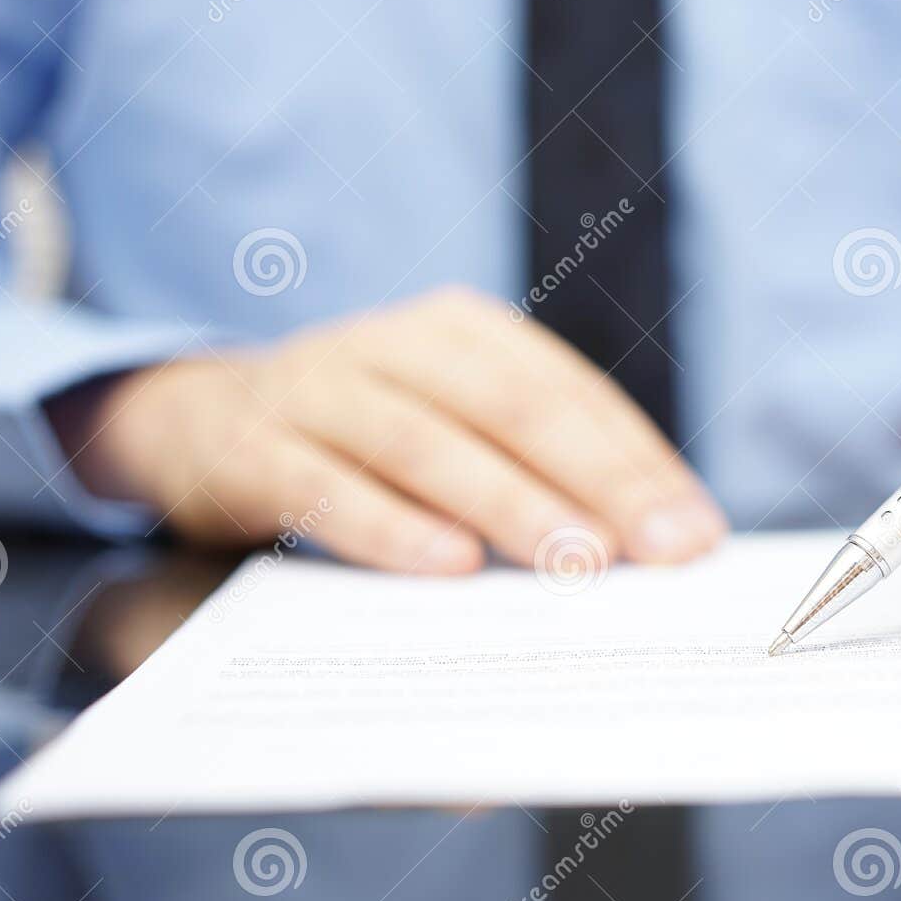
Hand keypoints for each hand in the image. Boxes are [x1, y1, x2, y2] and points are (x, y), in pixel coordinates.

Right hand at [48, 288, 726, 572]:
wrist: (204, 422)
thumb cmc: (366, 440)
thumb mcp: (452, 430)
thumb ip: (535, 469)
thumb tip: (648, 545)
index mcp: (464, 332)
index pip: (572, 393)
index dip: (639, 462)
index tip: (696, 533)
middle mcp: (398, 344)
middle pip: (517, 408)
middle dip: (599, 482)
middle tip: (659, 551)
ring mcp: (320, 387)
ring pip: (429, 444)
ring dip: (510, 505)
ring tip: (575, 562)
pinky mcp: (252, 446)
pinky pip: (327, 487)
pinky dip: (390, 527)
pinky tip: (447, 568)